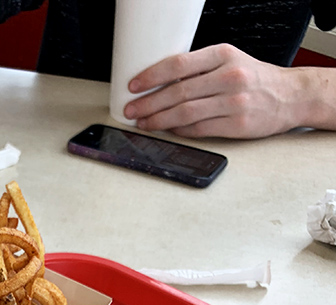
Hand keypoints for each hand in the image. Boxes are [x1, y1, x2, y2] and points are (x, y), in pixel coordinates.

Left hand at [123, 44, 298, 138]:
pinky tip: (168, 130)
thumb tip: (162, 82)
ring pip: (185, 113)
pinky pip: (199, 130)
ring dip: (159, 120)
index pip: (178, 64)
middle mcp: (229, 77)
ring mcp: (233, 102)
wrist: (290, 96)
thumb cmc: (255, 79)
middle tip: (131, 110)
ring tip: (143, 122)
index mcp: (223, 55)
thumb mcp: (230, 61)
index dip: (151, 76)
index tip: (134, 85)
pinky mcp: (237, 125)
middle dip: (148, 103)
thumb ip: (200, 69)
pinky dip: (180, 131)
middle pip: (178, 92)